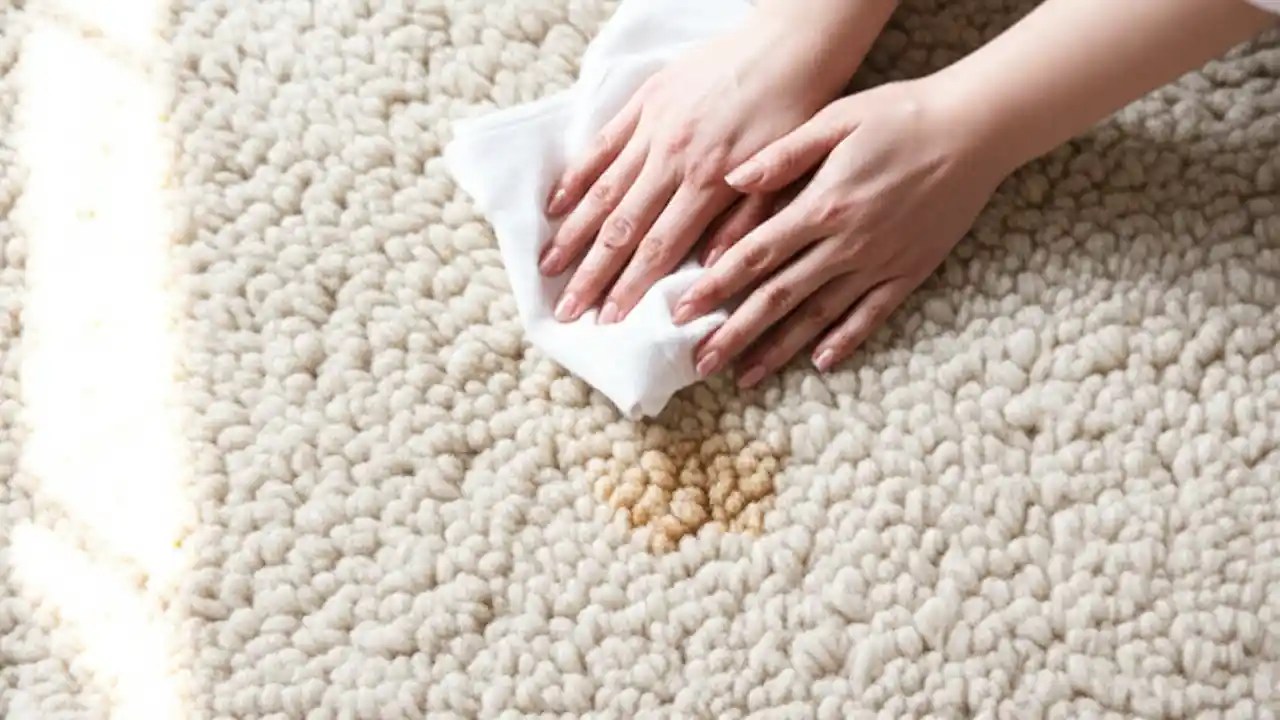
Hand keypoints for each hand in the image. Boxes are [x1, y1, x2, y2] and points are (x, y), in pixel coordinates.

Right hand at [538, 8, 879, 324]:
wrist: (790, 44)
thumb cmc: (796, 110)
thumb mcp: (784, 173)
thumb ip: (745, 222)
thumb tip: (710, 270)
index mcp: (710, 181)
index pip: (660, 248)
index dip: (629, 288)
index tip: (606, 320)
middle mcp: (673, 158)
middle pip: (622, 228)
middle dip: (591, 275)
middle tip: (565, 309)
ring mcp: (654, 129)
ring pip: (604, 190)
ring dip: (574, 233)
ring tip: (549, 266)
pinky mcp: (645, 101)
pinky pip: (603, 143)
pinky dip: (577, 176)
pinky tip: (555, 204)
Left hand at [673, 79, 1012, 386]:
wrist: (976, 128)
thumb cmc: (901, 114)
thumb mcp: (835, 119)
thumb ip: (782, 154)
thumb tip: (731, 180)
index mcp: (822, 205)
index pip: (755, 256)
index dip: (715, 286)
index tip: (682, 312)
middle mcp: (847, 243)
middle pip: (778, 297)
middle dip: (735, 333)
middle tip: (699, 363)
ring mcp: (880, 262)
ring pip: (818, 315)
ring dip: (778, 349)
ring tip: (746, 376)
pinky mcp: (910, 271)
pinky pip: (872, 315)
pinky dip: (845, 340)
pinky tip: (821, 363)